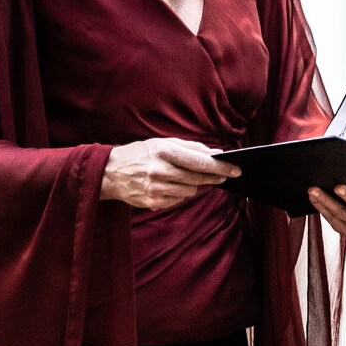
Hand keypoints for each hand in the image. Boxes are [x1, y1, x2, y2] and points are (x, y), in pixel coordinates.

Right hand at [101, 138, 237, 208]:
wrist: (109, 172)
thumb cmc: (139, 154)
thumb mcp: (162, 143)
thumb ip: (190, 147)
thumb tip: (215, 154)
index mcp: (164, 151)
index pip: (201, 162)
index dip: (222, 168)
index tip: (236, 170)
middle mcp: (161, 170)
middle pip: (199, 178)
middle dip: (214, 177)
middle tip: (223, 176)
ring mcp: (157, 188)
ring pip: (191, 190)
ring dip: (194, 185)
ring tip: (183, 177)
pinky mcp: (154, 202)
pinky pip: (179, 199)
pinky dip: (180, 193)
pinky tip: (170, 186)